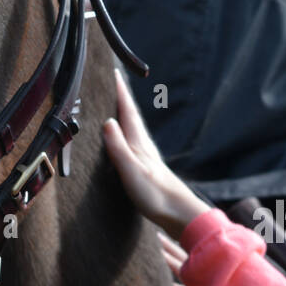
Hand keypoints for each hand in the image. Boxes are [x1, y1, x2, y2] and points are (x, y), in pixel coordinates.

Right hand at [102, 69, 210, 238]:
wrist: (179, 214)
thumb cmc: (156, 195)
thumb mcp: (132, 171)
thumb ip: (119, 148)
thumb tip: (107, 122)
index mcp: (138, 143)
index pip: (127, 111)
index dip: (120, 92)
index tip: (113, 72)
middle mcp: (143, 146)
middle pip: (130, 116)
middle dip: (121, 98)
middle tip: (112, 81)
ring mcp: (146, 156)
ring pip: (132, 128)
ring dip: (123, 114)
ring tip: (114, 104)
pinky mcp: (147, 168)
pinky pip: (132, 141)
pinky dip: (125, 132)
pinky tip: (124, 139)